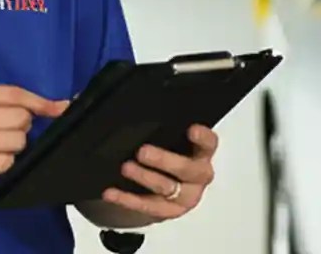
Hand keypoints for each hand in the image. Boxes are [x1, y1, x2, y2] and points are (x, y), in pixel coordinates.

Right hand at [0, 84, 68, 216]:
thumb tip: (58, 106)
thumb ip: (6, 107)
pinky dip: (3, 166)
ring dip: (11, 150)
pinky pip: (10, 161)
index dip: (40, 102)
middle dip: (18, 131)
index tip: (61, 108)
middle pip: (21, 117)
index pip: (14, 93)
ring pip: (20, 140)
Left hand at [102, 125, 218, 220]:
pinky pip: (147, 207)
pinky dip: (127, 200)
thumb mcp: (170, 138)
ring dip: (145, 178)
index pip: (209, 144)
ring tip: (126, 168)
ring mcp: (185, 196)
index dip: (203, 138)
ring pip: (167, 188)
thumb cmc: (169, 153)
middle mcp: (198, 176)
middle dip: (165, 160)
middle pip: (188, 170)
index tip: (192, 129)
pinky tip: (111, 192)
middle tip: (143, 152)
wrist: (161, 185)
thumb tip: (141, 109)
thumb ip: (165, 129)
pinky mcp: (168, 212)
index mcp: (202, 154)